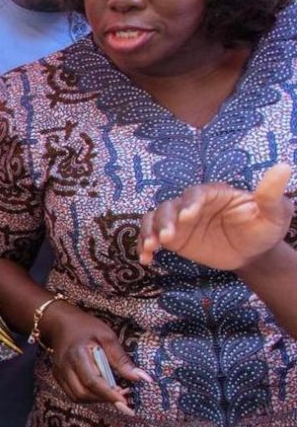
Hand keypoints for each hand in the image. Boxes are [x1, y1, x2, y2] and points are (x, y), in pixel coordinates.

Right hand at [39, 301, 147, 413]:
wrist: (60, 323)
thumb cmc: (85, 327)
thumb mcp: (107, 337)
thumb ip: (121, 359)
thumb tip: (140, 378)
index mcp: (77, 354)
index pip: (92, 381)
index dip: (108, 394)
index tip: (125, 401)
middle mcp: (65, 367)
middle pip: (83, 393)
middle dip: (103, 398)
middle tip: (122, 396)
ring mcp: (59, 373)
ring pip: (77, 396)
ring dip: (96, 399)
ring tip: (112, 392)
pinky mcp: (58, 377)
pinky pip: (72, 393)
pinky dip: (88, 396)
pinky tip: (99, 389)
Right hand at [139, 162, 292, 271]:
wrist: (253, 254)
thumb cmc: (265, 229)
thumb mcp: (274, 213)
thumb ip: (271, 194)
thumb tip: (283, 167)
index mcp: (215, 194)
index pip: (196, 193)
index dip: (189, 203)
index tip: (188, 217)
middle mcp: (193, 204)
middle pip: (170, 205)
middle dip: (164, 220)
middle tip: (166, 237)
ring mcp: (180, 221)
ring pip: (155, 218)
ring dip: (149, 231)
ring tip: (150, 247)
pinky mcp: (174, 238)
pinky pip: (152, 237)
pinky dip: (145, 246)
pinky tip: (146, 259)